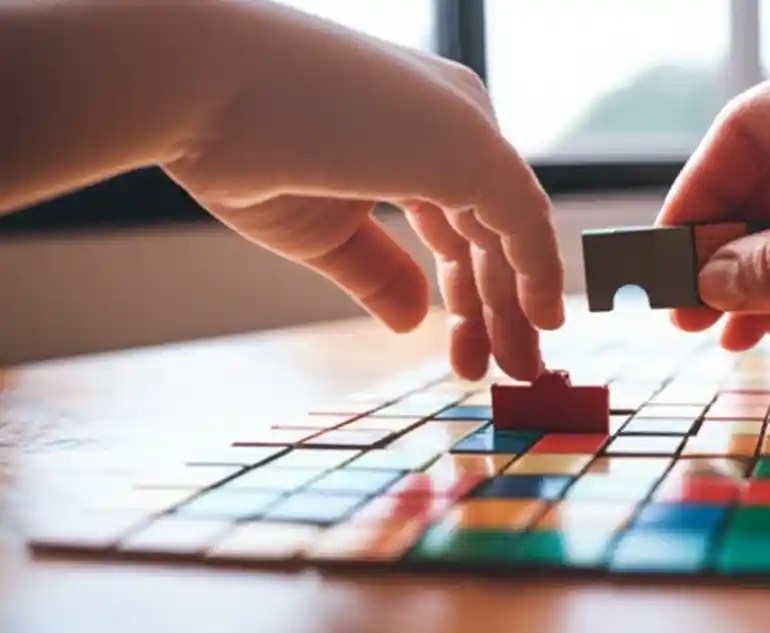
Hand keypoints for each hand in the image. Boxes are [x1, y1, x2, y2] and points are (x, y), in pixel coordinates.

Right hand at [163, 2, 561, 378]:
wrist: (195, 89)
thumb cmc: (239, 144)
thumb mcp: (322, 229)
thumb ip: (378, 271)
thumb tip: (411, 321)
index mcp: (413, 127)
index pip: (459, 220)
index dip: (467, 290)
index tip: (468, 349)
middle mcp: (450, 117)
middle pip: (491, 229)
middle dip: (500, 306)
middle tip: (511, 370)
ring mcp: (463, 125)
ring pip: (512, 230)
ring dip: (516, 306)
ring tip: (519, 371)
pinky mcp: (470, 143)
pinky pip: (524, 219)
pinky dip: (538, 272)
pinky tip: (540, 320)